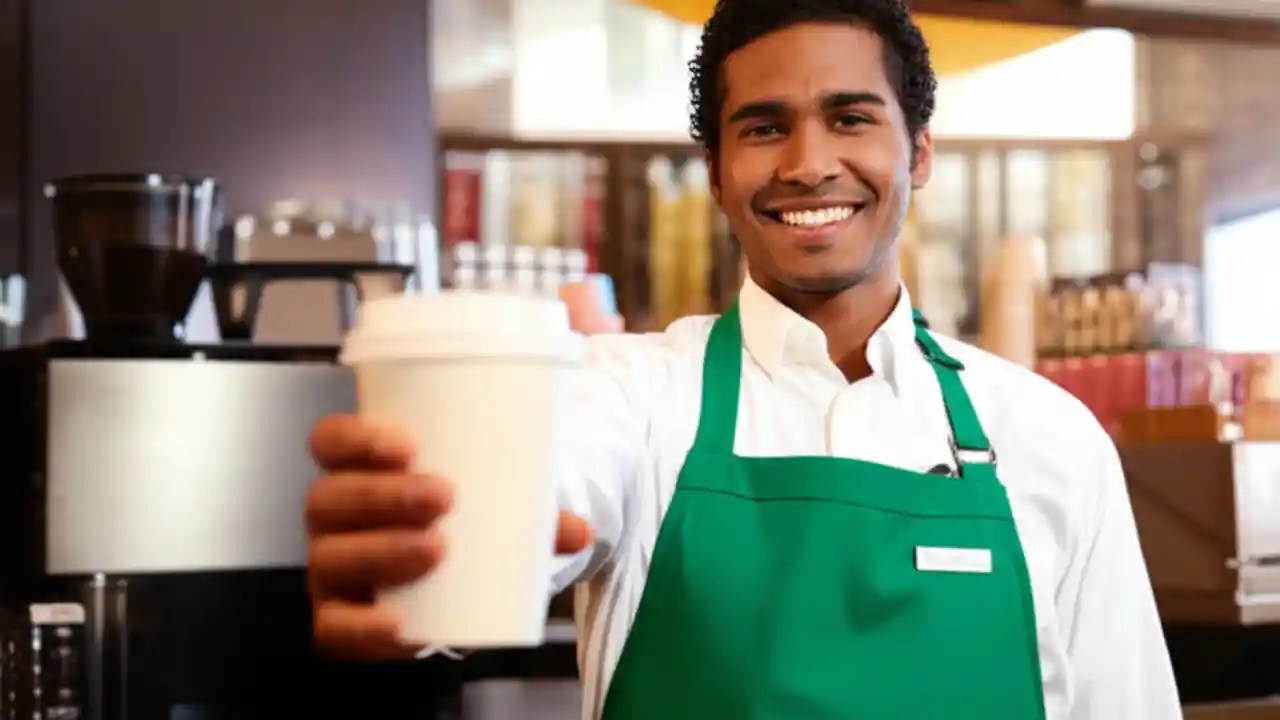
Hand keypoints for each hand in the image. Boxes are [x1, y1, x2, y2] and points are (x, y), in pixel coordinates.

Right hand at [305, 414, 593, 660]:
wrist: (452, 568)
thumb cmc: (463, 512)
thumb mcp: (495, 498)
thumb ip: (537, 511)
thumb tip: (583, 530)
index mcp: (355, 466)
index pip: (330, 440)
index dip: (356, 437)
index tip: (409, 443)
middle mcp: (333, 515)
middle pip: (329, 497)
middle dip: (382, 495)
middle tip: (443, 495)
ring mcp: (332, 566)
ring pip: (330, 558)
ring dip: (380, 552)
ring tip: (437, 548)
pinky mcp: (343, 616)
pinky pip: (334, 629)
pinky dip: (364, 629)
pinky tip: (401, 626)